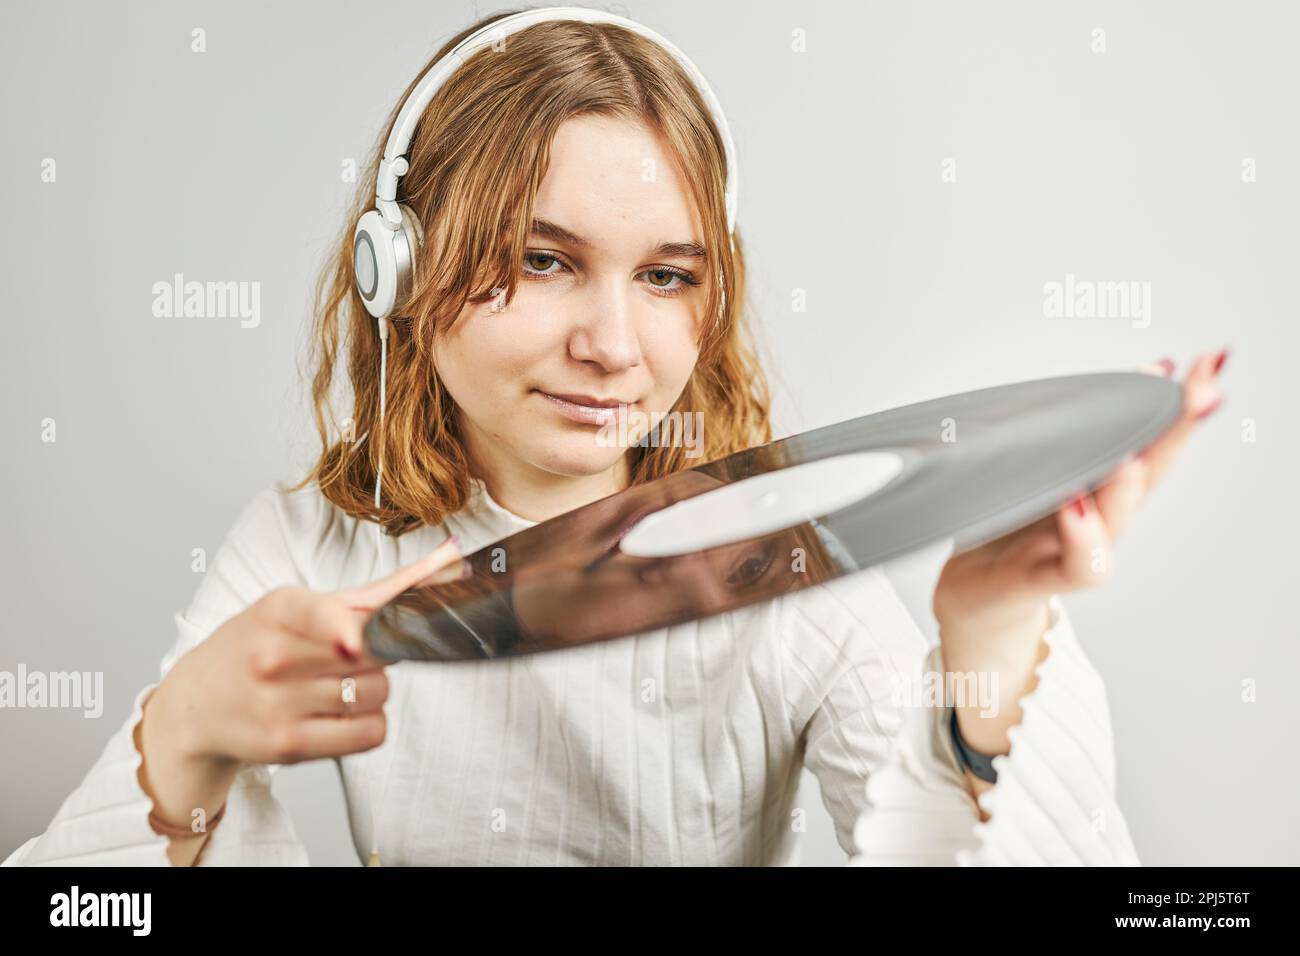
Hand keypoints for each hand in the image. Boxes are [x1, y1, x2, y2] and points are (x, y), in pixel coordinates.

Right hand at [136, 534, 464, 862]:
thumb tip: (449, 561)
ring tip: (333, 685)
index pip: (322, 617)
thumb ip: (371, 592)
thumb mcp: (295, 607)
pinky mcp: (288, 745)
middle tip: (348, 655)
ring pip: (378, 692)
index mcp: (278, 609)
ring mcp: (279, 704)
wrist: (194, 707)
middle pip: (374, 652)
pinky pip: (370, 732)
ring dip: (373, 689)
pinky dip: (369, 724)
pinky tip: (339, 714)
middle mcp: (273, 656)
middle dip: (377, 652)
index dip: (345, 631)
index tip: (352, 642)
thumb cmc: (257, 645)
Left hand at [932, 348, 1227, 765]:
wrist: (972, 602)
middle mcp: (1096, 516)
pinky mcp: (1039, 578)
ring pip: (1115, 518)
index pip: (1145, 437)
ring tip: (1133, 454)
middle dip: (1174, 430)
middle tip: (1200, 390)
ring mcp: (1070, 549)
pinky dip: (1083, 537)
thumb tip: (1078, 381)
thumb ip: (1056, 434)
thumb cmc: (1002, 531)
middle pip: (1147, 470)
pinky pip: (1074, 565)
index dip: (1175, 403)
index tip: (1204, 363)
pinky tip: (1077, 506)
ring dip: (1128, 485)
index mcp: (1095, 483)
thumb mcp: (1029, 472)